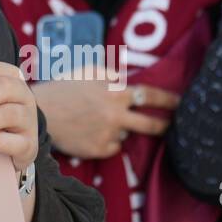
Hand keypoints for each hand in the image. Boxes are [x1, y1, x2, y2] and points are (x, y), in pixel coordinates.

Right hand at [30, 76, 178, 159]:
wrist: (39, 111)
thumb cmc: (63, 87)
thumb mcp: (88, 71)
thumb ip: (112, 75)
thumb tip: (127, 80)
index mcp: (115, 92)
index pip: (152, 95)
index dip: (170, 100)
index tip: (182, 103)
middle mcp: (116, 114)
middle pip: (152, 124)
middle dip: (165, 124)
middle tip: (170, 125)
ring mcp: (108, 134)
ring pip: (126, 133)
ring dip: (120, 127)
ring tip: (97, 120)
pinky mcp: (99, 149)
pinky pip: (113, 146)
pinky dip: (107, 140)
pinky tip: (90, 131)